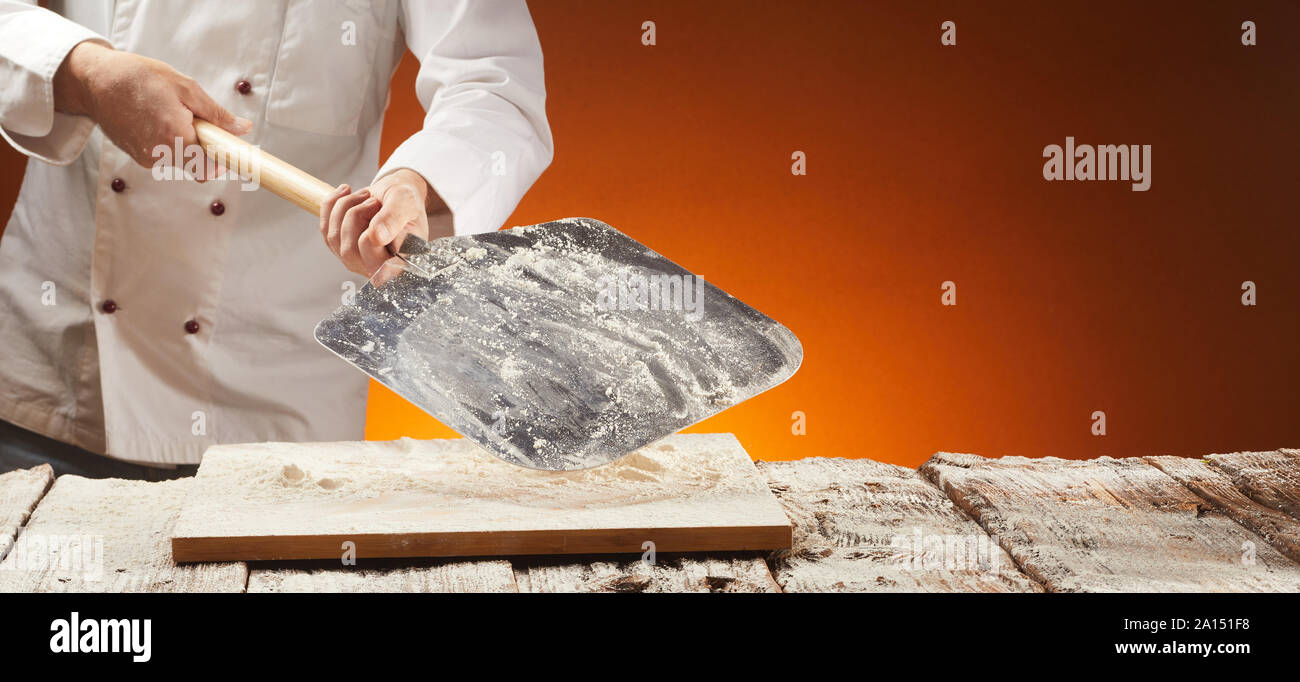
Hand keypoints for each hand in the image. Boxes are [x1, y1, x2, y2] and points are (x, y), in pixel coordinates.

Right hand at [53, 41, 250, 179]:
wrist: (95, 80)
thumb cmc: (139, 78)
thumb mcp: (185, 88)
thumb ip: (216, 114)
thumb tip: (242, 129)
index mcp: (175, 137)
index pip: (208, 169)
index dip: (222, 162)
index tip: (229, 153)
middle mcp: (159, 154)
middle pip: (196, 165)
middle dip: (203, 148)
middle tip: (196, 121)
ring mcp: (145, 157)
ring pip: (179, 158)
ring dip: (183, 142)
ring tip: (169, 113)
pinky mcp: (136, 155)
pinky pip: (162, 154)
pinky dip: (166, 141)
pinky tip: (156, 119)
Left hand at [319, 169, 441, 277]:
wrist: (395, 194)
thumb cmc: (406, 201)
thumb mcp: (406, 202)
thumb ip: (394, 218)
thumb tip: (377, 237)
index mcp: (401, 264)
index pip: (379, 266)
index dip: (370, 245)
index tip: (373, 222)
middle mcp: (377, 268)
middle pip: (350, 250)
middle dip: (356, 215)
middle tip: (374, 201)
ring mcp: (356, 260)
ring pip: (335, 237)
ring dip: (345, 207)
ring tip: (365, 197)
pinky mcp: (340, 247)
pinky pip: (325, 227)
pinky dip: (332, 204)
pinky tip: (347, 192)